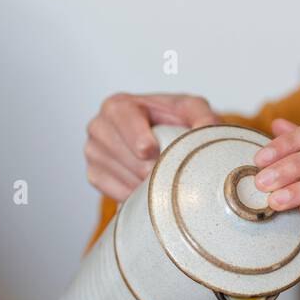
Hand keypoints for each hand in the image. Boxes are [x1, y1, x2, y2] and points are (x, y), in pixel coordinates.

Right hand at [84, 92, 220, 201]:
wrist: (165, 138)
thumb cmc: (173, 121)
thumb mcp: (192, 110)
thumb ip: (202, 116)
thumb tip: (206, 131)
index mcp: (119, 105)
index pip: (120, 116)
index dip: (135, 135)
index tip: (150, 150)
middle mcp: (100, 126)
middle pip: (117, 150)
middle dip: (144, 164)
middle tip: (166, 171)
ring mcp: (93, 152)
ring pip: (115, 173)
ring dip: (142, 181)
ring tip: (162, 178)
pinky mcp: (95, 175)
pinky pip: (112, 190)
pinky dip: (133, 194)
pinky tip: (148, 189)